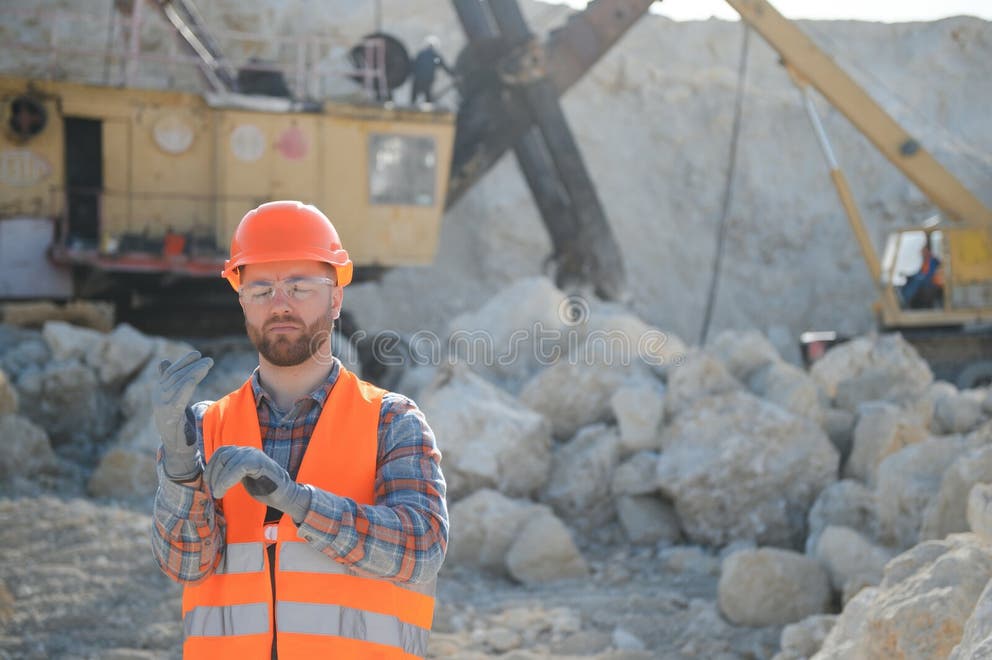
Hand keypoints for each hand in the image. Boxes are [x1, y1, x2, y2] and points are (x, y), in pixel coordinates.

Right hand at [154, 351, 212, 480]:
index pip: (170, 373)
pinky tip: (196, 378)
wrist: (176, 448)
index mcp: (159, 393)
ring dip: (194, 372)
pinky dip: (188, 384)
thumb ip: (171, 383)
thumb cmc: (177, 423)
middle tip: (207, 359)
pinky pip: (179, 396)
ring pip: (178, 383)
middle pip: (174, 376)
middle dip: (191, 365)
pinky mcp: (169, 416)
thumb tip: (164, 362)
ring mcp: (161, 407)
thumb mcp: (174, 400)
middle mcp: (158, 398)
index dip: (183, 362)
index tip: (197, 354)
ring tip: (208, 364)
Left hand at [204, 446, 311, 522]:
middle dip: (214, 474)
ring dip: (219, 479)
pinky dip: (227, 480)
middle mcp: (249, 450)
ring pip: (229, 460)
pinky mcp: (260, 463)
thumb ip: (232, 472)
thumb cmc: (264, 488)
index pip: (222, 451)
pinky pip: (239, 467)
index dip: (211, 465)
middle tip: (213, 491)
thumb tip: (212, 477)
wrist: (285, 495)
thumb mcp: (244, 477)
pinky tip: (223, 490)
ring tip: (218, 493)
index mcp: (245, 453)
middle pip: (223, 455)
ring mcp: (255, 455)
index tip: (207, 480)